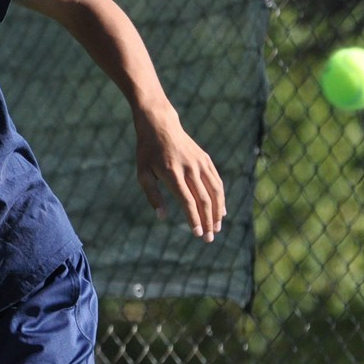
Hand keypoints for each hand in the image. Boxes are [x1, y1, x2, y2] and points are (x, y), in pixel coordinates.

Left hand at [134, 108, 225, 241]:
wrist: (160, 125)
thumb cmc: (147, 152)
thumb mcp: (143, 173)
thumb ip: (152, 195)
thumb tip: (163, 217)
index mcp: (172, 173)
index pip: (187, 201)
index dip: (194, 219)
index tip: (197, 234)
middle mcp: (189, 168)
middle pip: (204, 199)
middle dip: (208, 221)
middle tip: (209, 239)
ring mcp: (200, 163)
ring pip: (214, 191)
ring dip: (217, 212)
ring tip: (217, 228)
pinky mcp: (206, 159)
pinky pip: (216, 181)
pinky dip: (220, 197)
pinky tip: (220, 211)